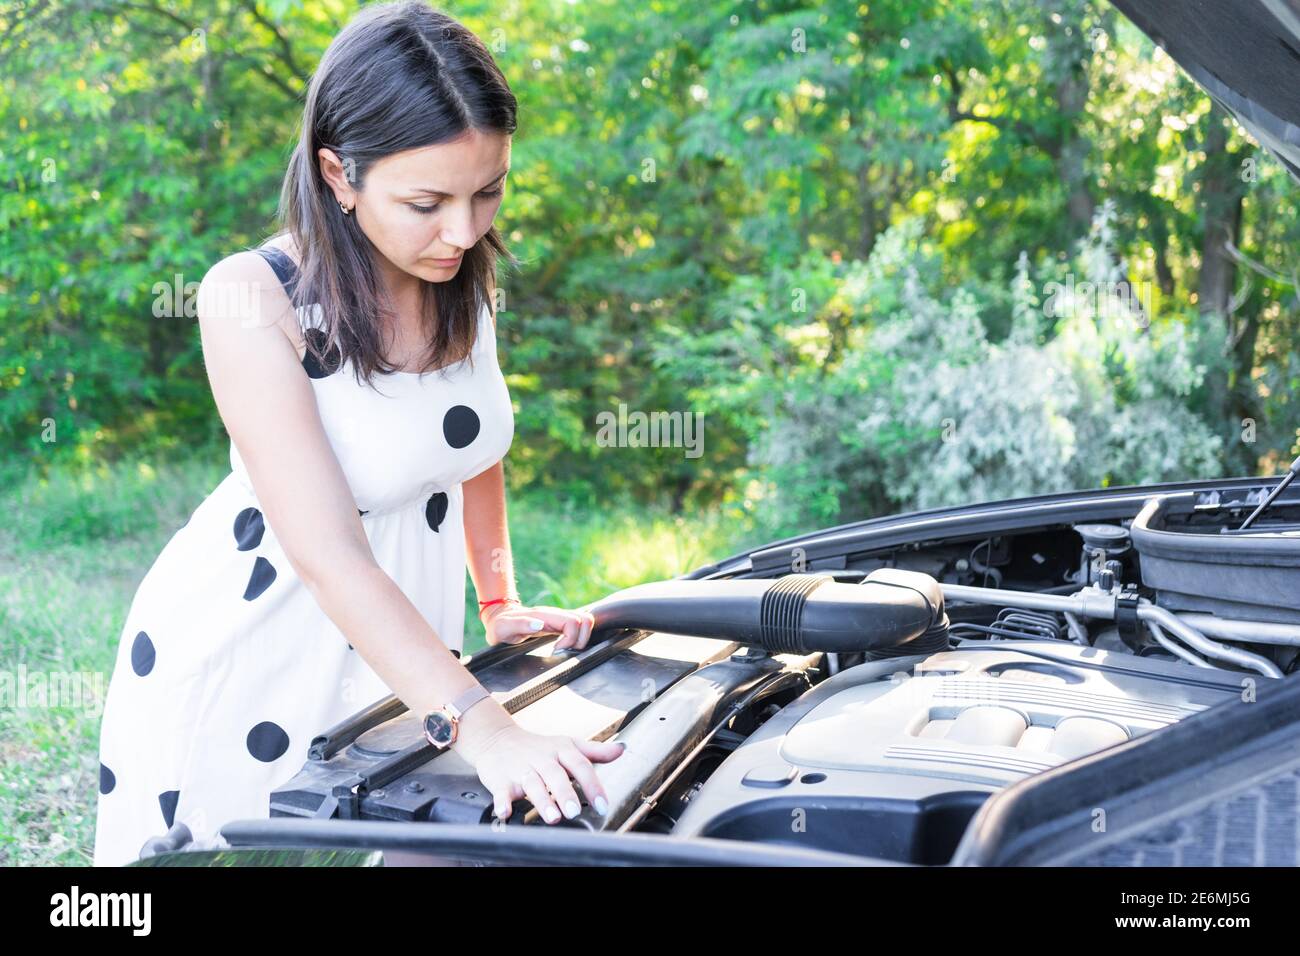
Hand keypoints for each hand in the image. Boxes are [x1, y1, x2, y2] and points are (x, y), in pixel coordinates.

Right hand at [460, 722, 625, 822]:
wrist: (497, 739)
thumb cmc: (538, 746)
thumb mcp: (568, 745)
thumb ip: (595, 751)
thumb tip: (622, 749)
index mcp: (561, 750)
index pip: (580, 765)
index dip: (592, 785)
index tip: (602, 804)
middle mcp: (542, 758)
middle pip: (555, 775)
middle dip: (565, 794)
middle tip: (575, 812)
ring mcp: (520, 769)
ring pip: (531, 784)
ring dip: (542, 800)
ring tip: (552, 817)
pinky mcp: (500, 779)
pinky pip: (501, 791)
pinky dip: (502, 802)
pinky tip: (505, 811)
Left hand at [482, 600, 596, 650]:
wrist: (499, 618)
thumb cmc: (500, 626)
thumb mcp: (504, 628)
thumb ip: (521, 625)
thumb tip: (540, 625)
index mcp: (544, 615)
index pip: (572, 621)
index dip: (570, 639)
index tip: (556, 650)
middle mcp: (555, 615)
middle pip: (585, 619)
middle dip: (580, 639)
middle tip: (565, 651)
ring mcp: (558, 619)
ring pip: (585, 621)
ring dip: (582, 638)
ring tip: (567, 649)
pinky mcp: (559, 624)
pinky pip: (578, 626)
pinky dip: (578, 637)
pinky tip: (565, 646)